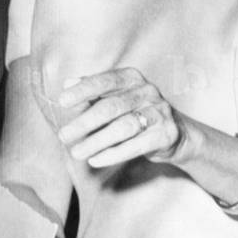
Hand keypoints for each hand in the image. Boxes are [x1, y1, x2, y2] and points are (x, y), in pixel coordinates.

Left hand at [55, 67, 185, 167]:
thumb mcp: (115, 99)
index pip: (104, 81)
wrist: (175, 133)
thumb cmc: (135, 113)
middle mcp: (148, 90)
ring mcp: (160, 111)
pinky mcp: (166, 133)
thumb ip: (92, 92)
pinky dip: (113, 154)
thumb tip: (67, 83)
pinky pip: (136, 145)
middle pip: (111, 107)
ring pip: (123, 127)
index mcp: (132, 77)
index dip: (82, 90)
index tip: (61, 101)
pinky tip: (95, 160)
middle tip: (63, 135)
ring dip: (96, 142)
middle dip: (84, 122)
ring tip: (76, 152)